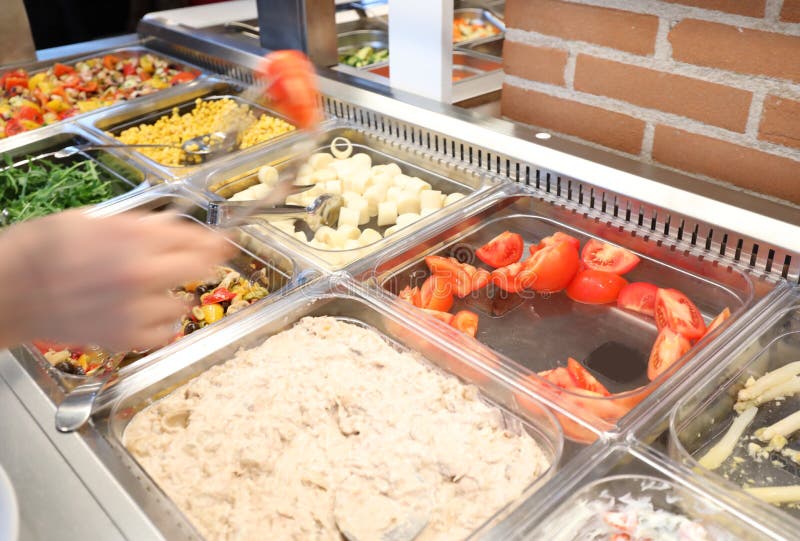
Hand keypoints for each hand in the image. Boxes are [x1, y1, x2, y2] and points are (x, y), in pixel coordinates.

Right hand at [0, 210, 235, 350]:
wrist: (10, 289)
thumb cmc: (46, 248)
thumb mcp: (95, 220)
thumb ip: (141, 225)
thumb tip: (173, 227)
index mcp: (137, 239)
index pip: (197, 239)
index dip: (216, 240)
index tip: (226, 242)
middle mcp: (143, 273)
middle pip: (201, 269)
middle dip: (203, 263)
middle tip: (200, 262)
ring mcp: (136, 309)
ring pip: (183, 303)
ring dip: (174, 296)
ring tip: (149, 291)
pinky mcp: (125, 337)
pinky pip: (164, 333)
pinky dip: (160, 325)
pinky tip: (143, 314)